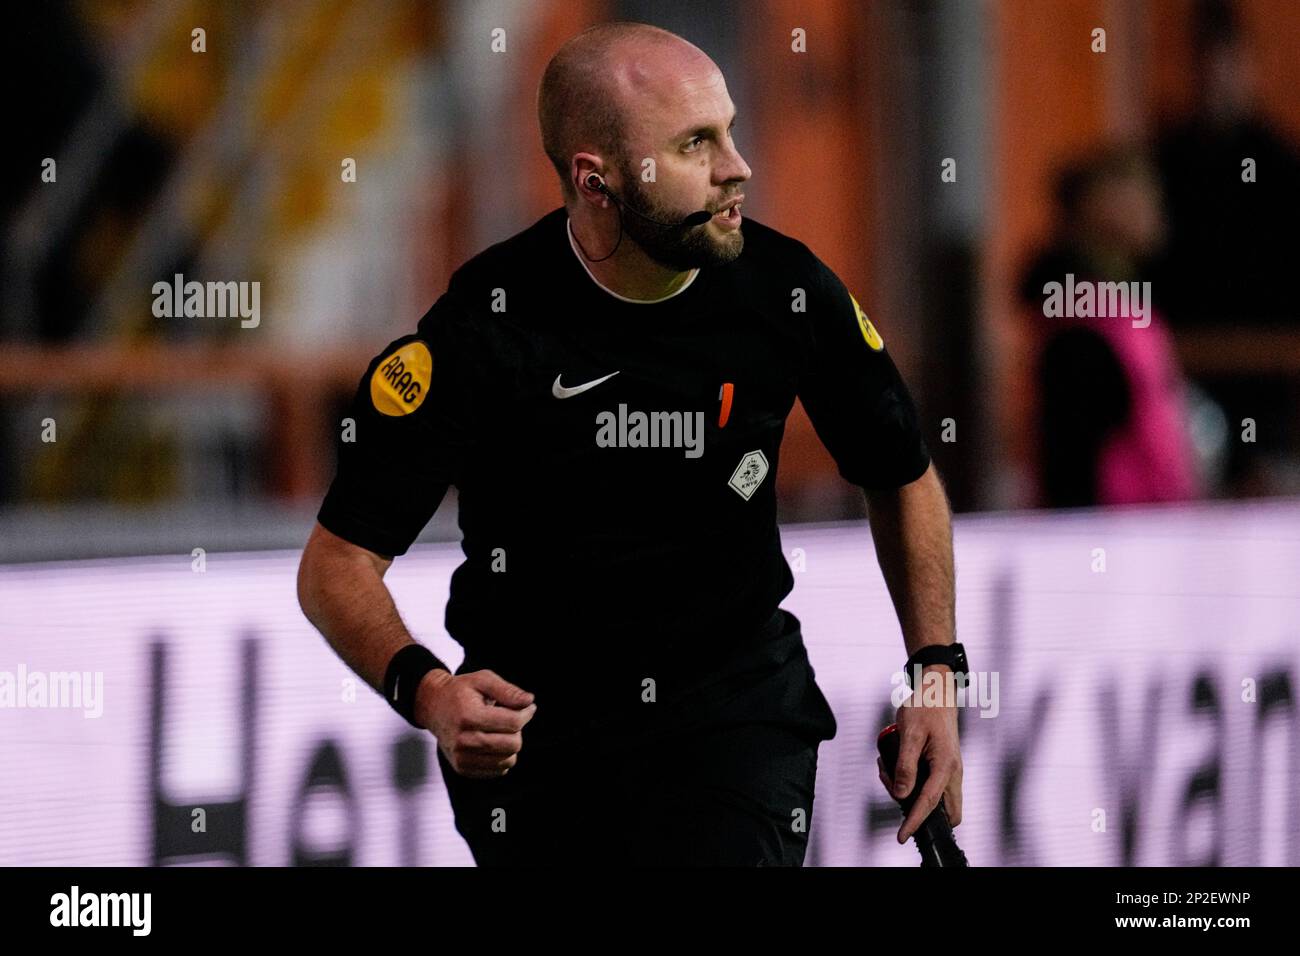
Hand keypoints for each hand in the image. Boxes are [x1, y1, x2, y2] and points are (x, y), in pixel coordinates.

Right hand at [415, 668, 537, 778]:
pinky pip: (498, 771)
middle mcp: (463, 741)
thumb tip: (530, 702)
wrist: (433, 706)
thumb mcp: (483, 680)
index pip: (513, 723)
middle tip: (510, 717)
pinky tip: (492, 740)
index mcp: (469, 717)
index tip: (527, 706)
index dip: (526, 713)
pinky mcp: (463, 769)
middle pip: (513, 744)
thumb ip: (507, 690)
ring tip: (498, 729)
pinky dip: (502, 756)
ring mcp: (461, 758)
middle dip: (518, 730)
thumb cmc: (461, 691)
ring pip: (508, 760)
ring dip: (510, 744)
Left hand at [876, 664, 962, 843]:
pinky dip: (910, 780)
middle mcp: (952, 772)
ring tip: (887, 768)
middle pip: (942, 811)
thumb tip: (901, 794)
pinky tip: (893, 763)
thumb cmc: (925, 706)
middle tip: (892, 788)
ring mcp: (949, 770)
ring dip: (909, 791)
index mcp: (946, 765)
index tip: (902, 836)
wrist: (936, 689)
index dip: (914, 821)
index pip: (930, 803)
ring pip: (933, 798)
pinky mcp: (942, 766)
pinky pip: (928, 784)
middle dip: (916, 810)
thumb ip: (905, 765)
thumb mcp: (909, 733)